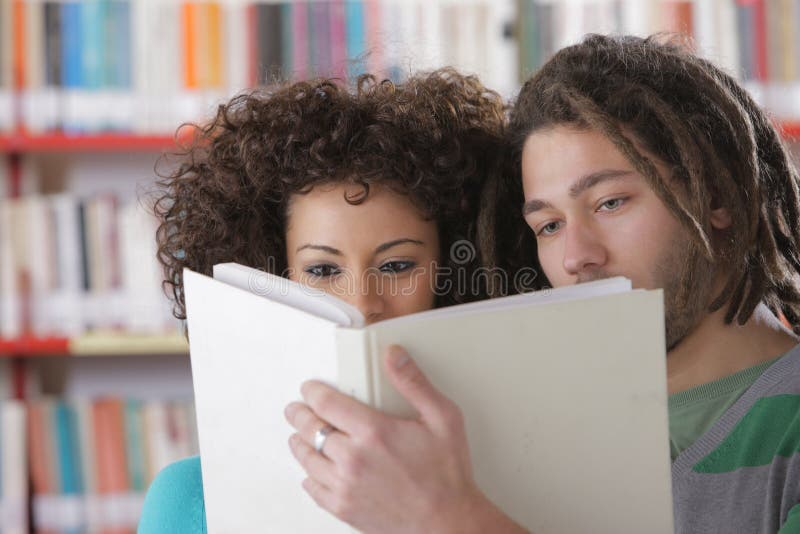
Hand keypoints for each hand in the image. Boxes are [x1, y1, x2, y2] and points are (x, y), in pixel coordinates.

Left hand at [284, 345, 525, 533]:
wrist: (447, 523)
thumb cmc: (447, 475)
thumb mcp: (442, 418)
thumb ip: (414, 383)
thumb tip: (394, 356)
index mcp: (373, 432)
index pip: (326, 403)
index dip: (313, 391)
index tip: (310, 388)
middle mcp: (353, 459)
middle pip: (311, 428)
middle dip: (300, 414)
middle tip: (297, 409)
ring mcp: (345, 486)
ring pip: (307, 458)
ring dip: (300, 443)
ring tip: (299, 436)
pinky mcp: (344, 509)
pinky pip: (313, 488)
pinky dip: (309, 476)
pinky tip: (312, 470)